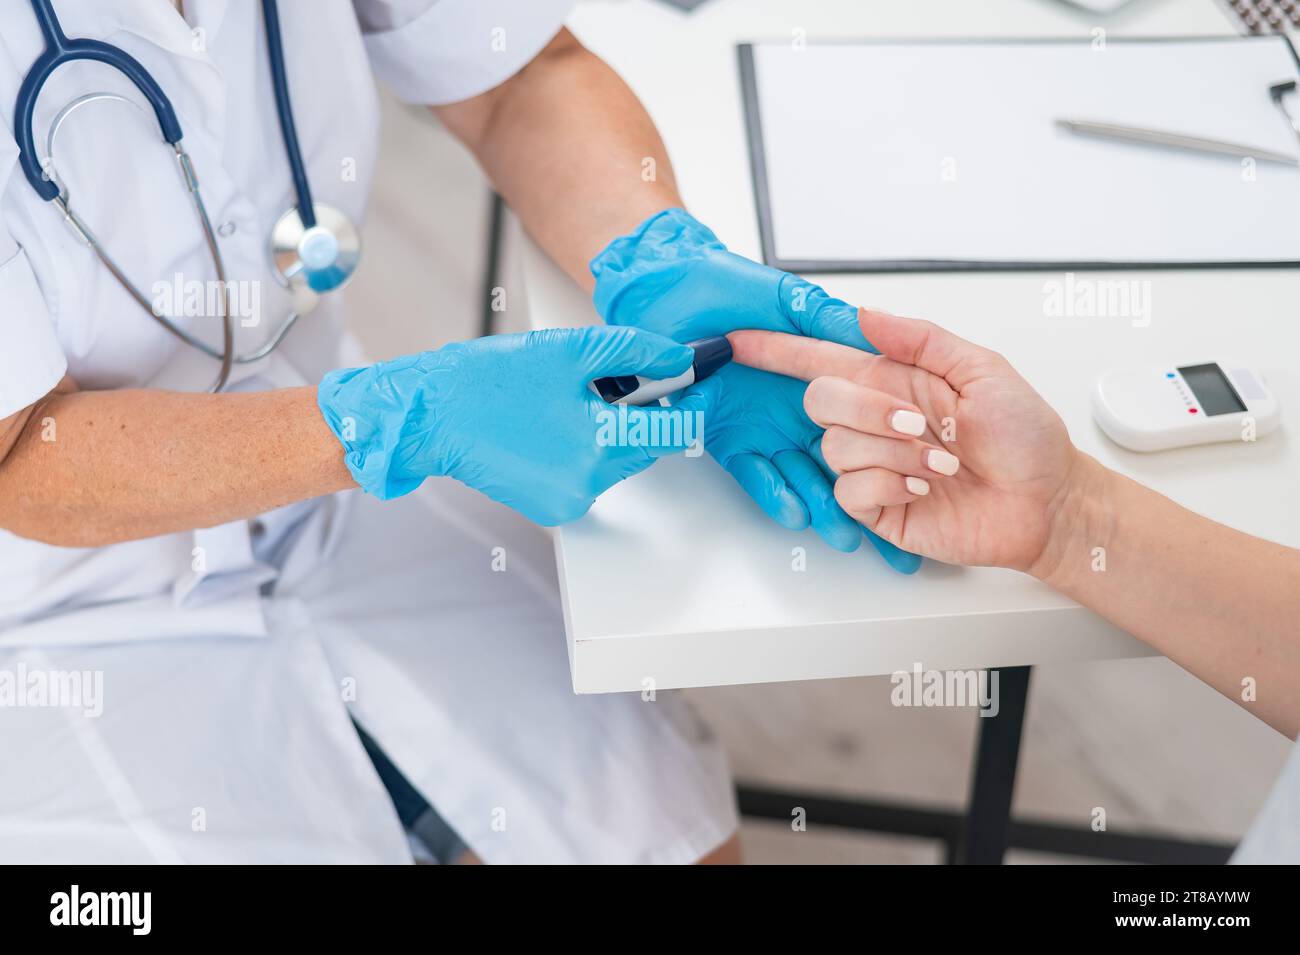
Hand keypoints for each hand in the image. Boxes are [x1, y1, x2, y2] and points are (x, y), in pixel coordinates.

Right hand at [317, 326, 706, 524]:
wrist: (433, 416)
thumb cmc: (490, 380)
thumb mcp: (571, 350)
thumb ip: (636, 352)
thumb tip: (680, 359)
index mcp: (600, 442)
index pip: (674, 431)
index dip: (688, 404)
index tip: (691, 386)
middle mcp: (590, 482)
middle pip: (644, 446)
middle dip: (637, 414)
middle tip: (605, 383)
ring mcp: (571, 501)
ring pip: (616, 461)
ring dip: (607, 433)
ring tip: (564, 404)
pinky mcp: (554, 509)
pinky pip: (588, 477)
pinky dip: (582, 453)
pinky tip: (549, 429)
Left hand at [590, 207, 886, 553]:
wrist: (653, 300)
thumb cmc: (713, 286)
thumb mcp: (781, 297)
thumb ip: (825, 317)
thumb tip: (869, 326)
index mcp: (820, 369)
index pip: (866, 403)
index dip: (896, 430)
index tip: (932, 459)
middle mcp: (798, 406)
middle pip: (847, 450)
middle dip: (876, 482)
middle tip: (897, 513)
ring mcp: (766, 428)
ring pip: (807, 474)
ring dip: (828, 503)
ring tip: (851, 530)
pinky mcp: (730, 444)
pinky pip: (757, 476)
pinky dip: (775, 494)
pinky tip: (796, 511)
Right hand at [730, 309, 1078, 570]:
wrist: (1046, 503)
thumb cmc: (1025, 437)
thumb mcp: (982, 369)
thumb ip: (919, 339)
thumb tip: (864, 314)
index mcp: (891, 380)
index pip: (820, 357)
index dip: (776, 348)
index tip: (737, 337)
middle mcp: (873, 421)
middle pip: (818, 399)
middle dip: (863, 408)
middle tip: (914, 421)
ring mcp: (871, 465)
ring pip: (834, 447)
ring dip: (893, 452)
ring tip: (939, 463)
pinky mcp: (875, 506)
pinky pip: (847, 490)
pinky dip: (887, 483)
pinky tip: (921, 486)